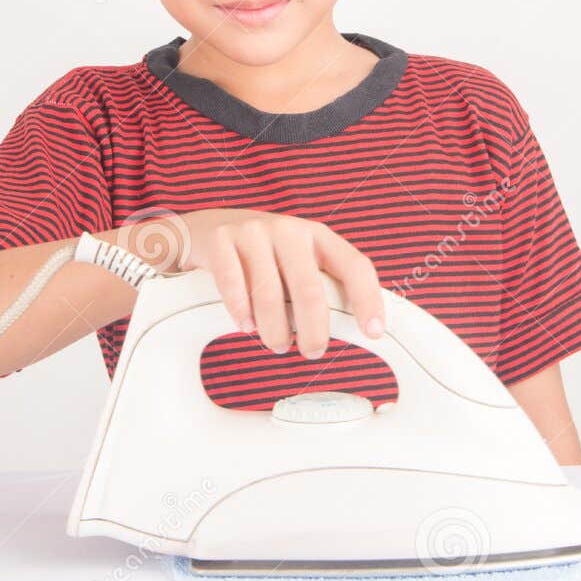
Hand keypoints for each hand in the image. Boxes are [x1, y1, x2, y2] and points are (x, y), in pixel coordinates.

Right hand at [170, 208, 385, 358]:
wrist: (206, 228)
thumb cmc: (262, 255)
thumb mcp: (298, 262)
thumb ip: (321, 287)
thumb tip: (355, 331)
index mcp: (318, 236)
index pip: (354, 266)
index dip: (368, 300)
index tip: (374, 333)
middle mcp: (290, 230)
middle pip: (310, 289)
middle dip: (314, 330)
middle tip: (312, 351)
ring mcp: (254, 232)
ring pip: (270, 293)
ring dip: (275, 329)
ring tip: (277, 344)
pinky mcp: (221, 239)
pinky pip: (233, 284)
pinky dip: (241, 312)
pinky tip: (246, 326)